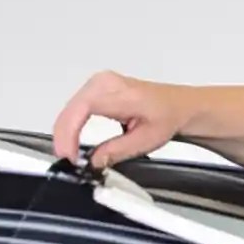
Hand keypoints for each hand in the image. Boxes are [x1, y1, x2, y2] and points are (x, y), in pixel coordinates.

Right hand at [53, 70, 189, 168]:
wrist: (179, 106)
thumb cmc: (169, 116)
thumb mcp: (147, 140)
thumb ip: (117, 151)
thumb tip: (93, 161)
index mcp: (117, 92)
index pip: (80, 111)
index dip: (69, 135)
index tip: (68, 155)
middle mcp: (104, 82)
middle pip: (70, 111)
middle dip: (64, 138)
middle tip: (69, 160)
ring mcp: (98, 83)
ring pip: (69, 110)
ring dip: (66, 133)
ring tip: (71, 154)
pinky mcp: (96, 89)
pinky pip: (75, 108)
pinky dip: (72, 125)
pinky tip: (74, 141)